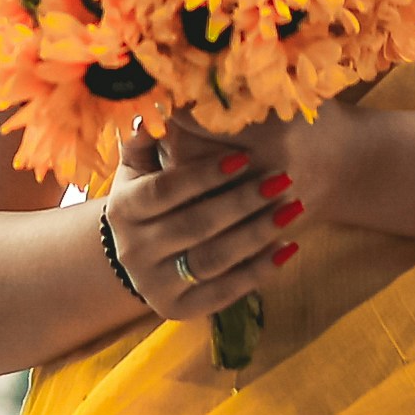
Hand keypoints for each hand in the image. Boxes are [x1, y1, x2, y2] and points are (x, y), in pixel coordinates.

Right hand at [104, 131, 299, 322]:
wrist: (139, 253)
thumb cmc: (149, 195)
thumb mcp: (140, 165)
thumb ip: (149, 135)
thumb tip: (158, 105)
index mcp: (121, 210)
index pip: (163, 192)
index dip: (203, 175)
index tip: (244, 157)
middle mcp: (132, 251)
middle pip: (193, 226)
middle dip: (242, 201)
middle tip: (282, 179)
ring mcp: (154, 284)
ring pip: (213, 260)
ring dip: (257, 234)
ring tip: (293, 208)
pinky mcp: (179, 309)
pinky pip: (226, 292)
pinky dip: (260, 270)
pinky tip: (289, 247)